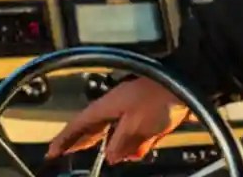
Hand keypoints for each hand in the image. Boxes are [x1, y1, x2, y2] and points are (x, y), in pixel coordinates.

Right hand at [46, 77, 189, 163]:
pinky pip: (137, 132)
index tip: (53, 151)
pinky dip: (134, 144)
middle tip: (69, 154)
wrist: (190, 83)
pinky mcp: (152, 113)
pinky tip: (134, 153)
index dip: (65, 139)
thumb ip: (120, 143)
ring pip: (117, 132)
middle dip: (83, 142)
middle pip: (95, 127)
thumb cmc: (161, 96)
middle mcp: (118, 106)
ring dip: (112, 146)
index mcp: (108, 105)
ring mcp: (135, 109)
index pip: (79, 124)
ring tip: (107, 158)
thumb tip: (112, 155)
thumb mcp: (135, 126)